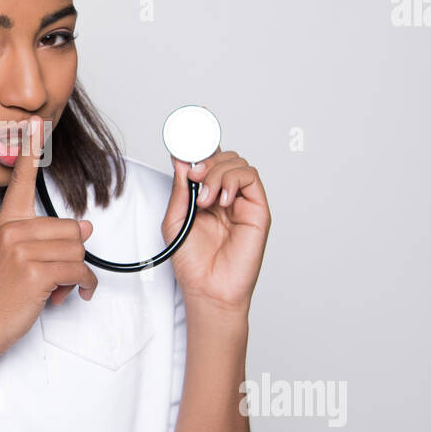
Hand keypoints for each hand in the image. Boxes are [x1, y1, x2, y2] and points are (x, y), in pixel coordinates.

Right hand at [0, 116, 99, 364]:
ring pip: (78, 251)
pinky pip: (80, 270)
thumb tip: (87, 228)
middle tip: (57, 279)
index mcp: (5, 223)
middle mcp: (11, 231)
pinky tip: (72, 295)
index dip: (30, 151)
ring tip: (59, 290)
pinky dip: (84, 286)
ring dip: (79, 276)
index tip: (37, 123)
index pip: (20, 181)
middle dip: (73, 257)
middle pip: (72, 229)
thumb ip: (43, 241)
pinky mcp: (35, 271)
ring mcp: (22, 250)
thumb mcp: (11, 261)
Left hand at [162, 148, 270, 315]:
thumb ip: (180, 189)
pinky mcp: (257, 210)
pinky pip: (251, 178)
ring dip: (218, 172)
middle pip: (223, 157)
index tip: (183, 142)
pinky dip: (234, 180)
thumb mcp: (175, 219)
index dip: (198, 147)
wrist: (207, 288)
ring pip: (237, 163)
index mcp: (205, 196)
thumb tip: (182, 159)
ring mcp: (242, 202)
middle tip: (194, 175)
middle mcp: (225, 196)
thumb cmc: (193, 262)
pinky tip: (222, 200)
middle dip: (207, 160)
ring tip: (206, 198)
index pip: (207, 161)